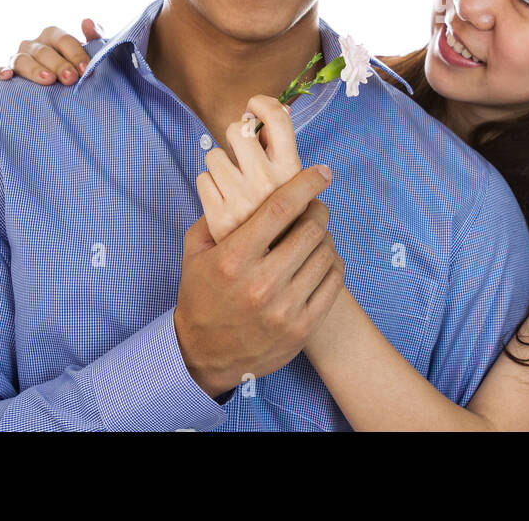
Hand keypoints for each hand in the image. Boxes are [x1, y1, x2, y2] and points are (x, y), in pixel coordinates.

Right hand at [0, 19, 101, 84]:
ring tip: (48, 80)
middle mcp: (34, 44)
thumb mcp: (89, 51)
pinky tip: (7, 76)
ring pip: (22, 60)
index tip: (85, 70)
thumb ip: (93, 37)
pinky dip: (2, 71)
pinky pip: (2, 69)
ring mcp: (19, 56)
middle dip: (59, 65)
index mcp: (53, 35)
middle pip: (44, 52)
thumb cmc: (76, 65)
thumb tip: (87, 21)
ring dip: (35, 70)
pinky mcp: (9, 71)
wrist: (62, 83)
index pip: (63, 40)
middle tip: (71, 79)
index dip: (75, 54)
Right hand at [173, 164, 343, 398]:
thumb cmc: (201, 297)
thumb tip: (240, 183)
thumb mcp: (195, 253)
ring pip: (326, 255)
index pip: (280, 209)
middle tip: (315, 209)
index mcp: (234, 259)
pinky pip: (333, 284)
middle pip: (310, 230)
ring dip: (325, 238)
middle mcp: (261, 283)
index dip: (306, 184)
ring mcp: (284, 309)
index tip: (321, 172)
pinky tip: (322, 261)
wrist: (203, 355)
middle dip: (318, 211)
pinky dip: (333, 265)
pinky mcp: (301, 328)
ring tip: (315, 237)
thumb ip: (216, 216)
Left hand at [197, 95, 300, 241]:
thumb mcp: (293, 181)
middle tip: (240, 152)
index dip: (261, 103)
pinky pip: (202, 179)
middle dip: (234, 135)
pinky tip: (222, 200)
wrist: (272, 267)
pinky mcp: (219, 217)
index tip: (253, 106)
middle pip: (237, 130)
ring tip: (231, 183)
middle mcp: (268, 182)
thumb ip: (282, 147)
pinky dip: (209, 187)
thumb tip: (276, 106)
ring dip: (219, 165)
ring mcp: (243, 200)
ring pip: (214, 155)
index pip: (277, 117)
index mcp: (292, 170)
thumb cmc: (282, 216)